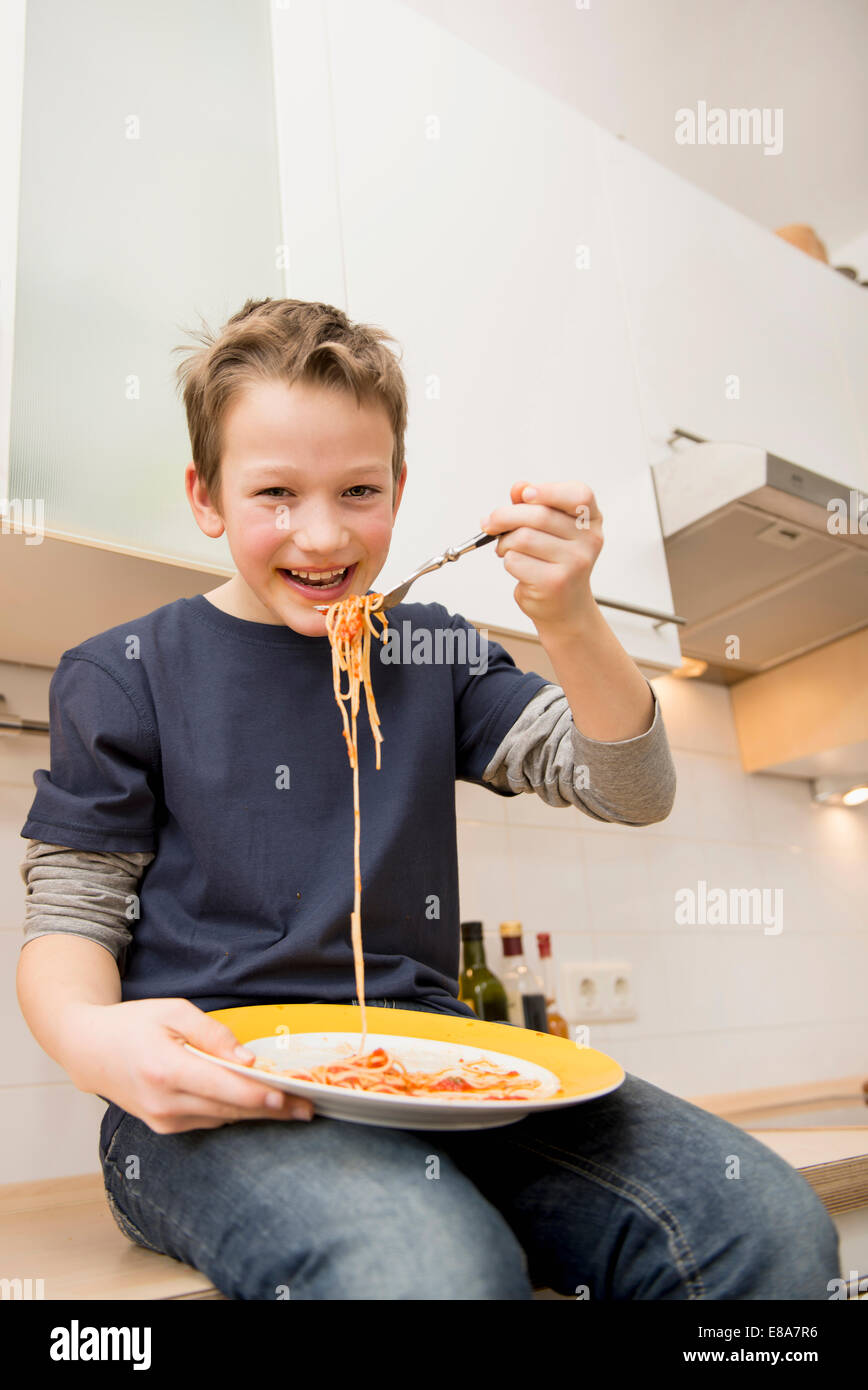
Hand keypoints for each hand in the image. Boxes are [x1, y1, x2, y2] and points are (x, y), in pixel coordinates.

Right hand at [69, 998, 314, 1133]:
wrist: (89, 1050)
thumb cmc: (133, 1024)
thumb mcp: (174, 1011)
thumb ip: (213, 1034)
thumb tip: (248, 1060)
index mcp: (166, 1069)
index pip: (224, 1089)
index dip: (261, 1096)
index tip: (291, 1097)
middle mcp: (164, 1102)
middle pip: (229, 1110)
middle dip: (271, 1110)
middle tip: (309, 1108)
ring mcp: (163, 1120)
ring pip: (222, 1119)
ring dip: (256, 1114)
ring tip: (292, 1107)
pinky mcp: (164, 1127)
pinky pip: (208, 1120)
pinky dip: (233, 1113)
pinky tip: (256, 1105)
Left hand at [480, 480, 602, 635]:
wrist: (566, 607)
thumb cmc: (555, 563)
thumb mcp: (550, 528)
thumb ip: (535, 504)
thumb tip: (519, 487)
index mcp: (591, 520)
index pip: (579, 495)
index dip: (548, 491)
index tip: (524, 495)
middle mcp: (588, 541)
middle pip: (538, 515)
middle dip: (505, 516)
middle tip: (491, 523)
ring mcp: (574, 563)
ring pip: (523, 537)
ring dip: (505, 542)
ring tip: (508, 549)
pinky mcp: (554, 582)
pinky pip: (516, 560)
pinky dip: (508, 561)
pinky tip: (518, 566)